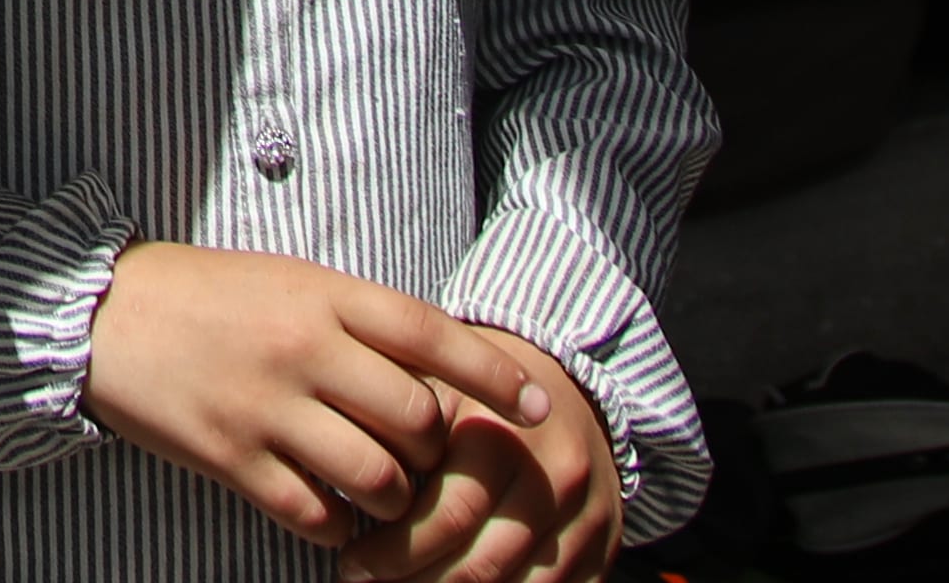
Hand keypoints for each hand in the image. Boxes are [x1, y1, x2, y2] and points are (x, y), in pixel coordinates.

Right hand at [82, 245, 553, 553]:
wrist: (100, 315)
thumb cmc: (207, 295)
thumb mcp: (289, 281)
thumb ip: (357, 320)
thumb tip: (436, 374)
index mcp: (324, 294)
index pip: (434, 334)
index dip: (497, 375)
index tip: (541, 408)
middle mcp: (304, 349)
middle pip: (417, 422)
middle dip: (434, 453)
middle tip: (419, 458)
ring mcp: (267, 406)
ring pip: (378, 480)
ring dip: (394, 502)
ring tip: (382, 499)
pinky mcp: (231, 457)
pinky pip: (315, 515)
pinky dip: (336, 527)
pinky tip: (330, 516)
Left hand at [345, 322, 617, 580]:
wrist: (570, 389)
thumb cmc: (477, 392)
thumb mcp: (434, 386)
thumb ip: (394, 431)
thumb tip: (341, 480)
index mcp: (505, 433)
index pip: (449, 515)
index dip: (393, 552)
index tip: (350, 562)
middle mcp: (555, 478)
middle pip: (481, 563)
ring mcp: (587, 518)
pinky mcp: (606, 549)